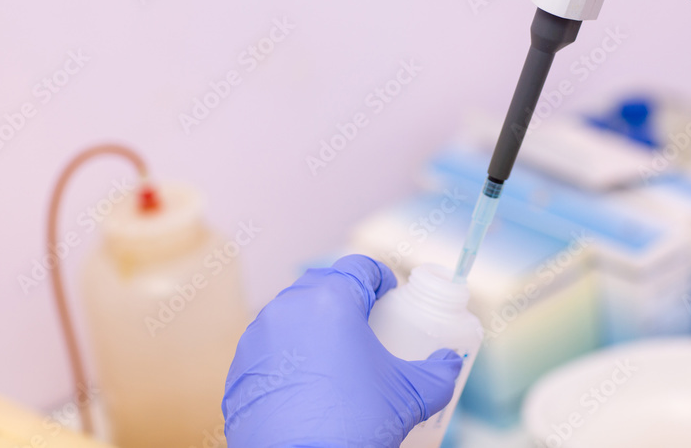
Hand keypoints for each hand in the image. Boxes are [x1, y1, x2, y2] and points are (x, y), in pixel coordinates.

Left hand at [223, 255, 462, 447]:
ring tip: (335, 354)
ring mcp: (258, 337)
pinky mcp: (240, 367)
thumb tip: (450, 362)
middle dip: (346, 297)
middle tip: (366, 323)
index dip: (380, 277)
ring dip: (314, 323)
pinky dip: (289, 353)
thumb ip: (439, 372)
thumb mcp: (410, 395)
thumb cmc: (355, 424)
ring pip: (292, 313)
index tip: (390, 296)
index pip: (360, 266)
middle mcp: (289, 308)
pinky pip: (270, 346)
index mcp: (331, 300)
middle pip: (323, 284)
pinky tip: (306, 380)